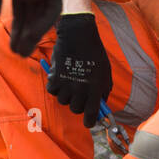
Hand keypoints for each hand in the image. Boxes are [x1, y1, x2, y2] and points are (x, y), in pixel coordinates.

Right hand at [0, 0, 61, 57]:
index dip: (16, 33)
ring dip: (33, 35)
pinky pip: (50, 10)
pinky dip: (43, 23)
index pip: (21, 17)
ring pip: (40, 19)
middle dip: (24, 38)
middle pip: (31, 21)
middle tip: (18, 54)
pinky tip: (33, 34)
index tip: (12, 47)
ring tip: (24, 50)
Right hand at [46, 12, 111, 127]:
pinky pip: (53, 91)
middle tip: (79, 94)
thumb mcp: (105, 72)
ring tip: (70, 80)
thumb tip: (100, 104)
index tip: (89, 123)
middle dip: (78, 104)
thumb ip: (103, 90)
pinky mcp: (54, 78)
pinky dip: (56, 86)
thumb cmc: (94, 53)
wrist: (78, 35)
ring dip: (66, 94)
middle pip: (76, 109)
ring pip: (63, 100)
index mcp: (95, 89)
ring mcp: (66, 84)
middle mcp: (80, 89)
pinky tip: (61, 75)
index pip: (92, 114)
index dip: (90, 122)